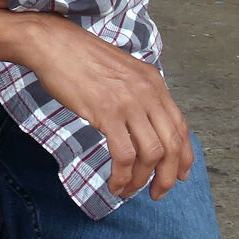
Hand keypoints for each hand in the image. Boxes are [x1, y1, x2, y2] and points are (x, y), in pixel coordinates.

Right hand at [13, 13, 194, 200]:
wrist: (54, 44)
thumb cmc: (81, 58)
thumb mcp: (122, 71)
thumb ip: (138, 94)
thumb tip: (144, 125)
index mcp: (154, 82)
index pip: (181, 126)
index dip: (184, 157)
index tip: (179, 175)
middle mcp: (148, 92)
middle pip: (172, 145)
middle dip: (167, 177)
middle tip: (158, 193)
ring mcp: (128, 102)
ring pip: (151, 154)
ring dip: (142, 179)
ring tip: (129, 190)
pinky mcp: (107, 113)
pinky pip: (124, 154)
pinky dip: (123, 175)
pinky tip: (115, 183)